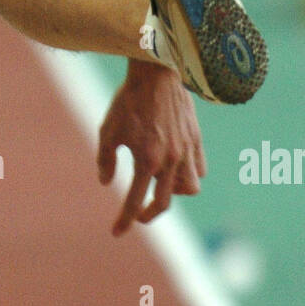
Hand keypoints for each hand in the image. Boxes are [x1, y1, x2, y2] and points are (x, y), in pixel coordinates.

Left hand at [97, 61, 206, 232]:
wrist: (156, 73)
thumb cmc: (127, 101)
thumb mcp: (108, 130)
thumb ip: (106, 159)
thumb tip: (106, 182)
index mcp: (146, 160)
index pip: (134, 200)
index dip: (124, 219)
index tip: (116, 232)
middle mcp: (170, 161)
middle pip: (163, 203)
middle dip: (148, 214)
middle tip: (138, 215)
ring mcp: (186, 151)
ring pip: (189, 189)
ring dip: (173, 193)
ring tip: (159, 184)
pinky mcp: (196, 140)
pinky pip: (198, 168)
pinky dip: (188, 174)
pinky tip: (175, 168)